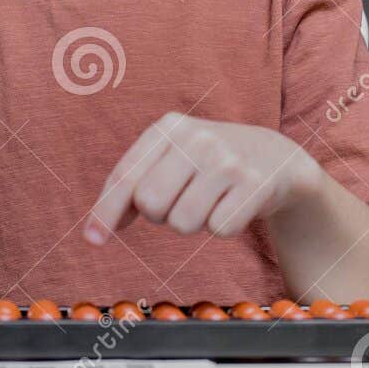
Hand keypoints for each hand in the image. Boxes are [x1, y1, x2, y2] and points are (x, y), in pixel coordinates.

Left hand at [85, 112, 322, 243]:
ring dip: (193, 222)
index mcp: (169, 128)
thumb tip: (96, 232)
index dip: (105, 211)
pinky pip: (219, 230)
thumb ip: (134, 186)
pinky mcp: (255, 184)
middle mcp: (197, 138)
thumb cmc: (209, 164)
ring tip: (210, 200)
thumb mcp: (172, 158)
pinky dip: (223, 226)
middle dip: (160, 214)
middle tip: (182, 200)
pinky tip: (234, 204)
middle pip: (151, 203)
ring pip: (182, 222)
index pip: (127, 176)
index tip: (93, 240)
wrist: (276, 157)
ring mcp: (228, 160)